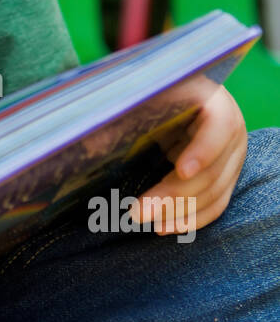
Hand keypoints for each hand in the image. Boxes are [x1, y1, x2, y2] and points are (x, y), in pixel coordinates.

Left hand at [133, 83, 247, 235]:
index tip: (181, 172)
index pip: (220, 127)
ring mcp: (232, 159)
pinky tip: (163, 226)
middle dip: (174, 196)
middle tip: (137, 212)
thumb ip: (120, 115)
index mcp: (217, 103)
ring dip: (178, 213)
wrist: (174, 100)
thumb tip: (89, 145)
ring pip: (213, 195)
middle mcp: (232, 133)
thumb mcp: (142, 97)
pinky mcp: (225, 179)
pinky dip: (189, 219)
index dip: (203, 151)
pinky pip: (214, 205)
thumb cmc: (154, 95)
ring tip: (143, 219)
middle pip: (211, 171)